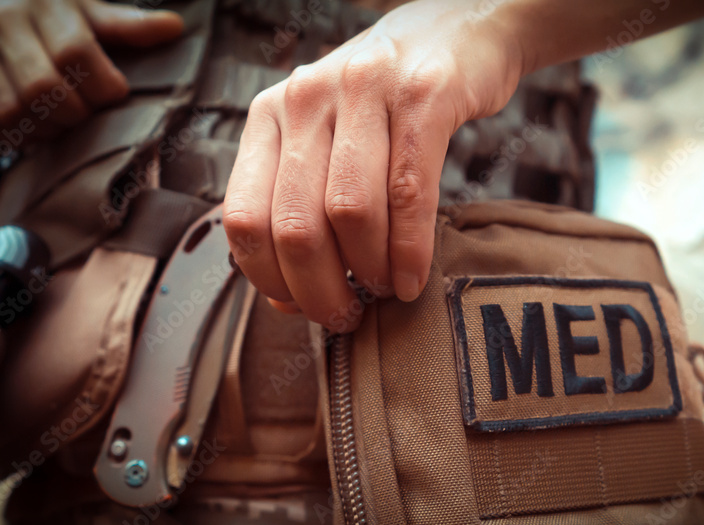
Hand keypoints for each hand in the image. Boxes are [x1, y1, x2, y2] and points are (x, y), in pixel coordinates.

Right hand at [0, 0, 182, 139]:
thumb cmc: (37, 2)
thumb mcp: (82, 5)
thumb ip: (125, 24)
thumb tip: (175, 28)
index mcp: (45, 5)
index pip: (76, 54)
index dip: (102, 86)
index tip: (114, 94)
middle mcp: (4, 23)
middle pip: (43, 88)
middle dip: (74, 113)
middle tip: (86, 113)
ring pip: (11, 109)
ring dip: (45, 129)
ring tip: (61, 124)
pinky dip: (15, 134)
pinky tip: (33, 127)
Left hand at [223, 0, 523, 331]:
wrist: (458, 29)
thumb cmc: (388, 104)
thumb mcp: (328, 139)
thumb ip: (302, 205)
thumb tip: (288, 299)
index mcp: (271, 115)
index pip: (245, 218)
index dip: (271, 280)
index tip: (303, 307)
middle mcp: (307, 97)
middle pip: (295, 225)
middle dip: (321, 291)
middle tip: (348, 315)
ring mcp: (364, 90)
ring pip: (349, 212)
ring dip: (369, 271)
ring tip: (386, 290)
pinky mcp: (424, 94)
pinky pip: (410, 192)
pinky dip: (411, 250)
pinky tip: (415, 277)